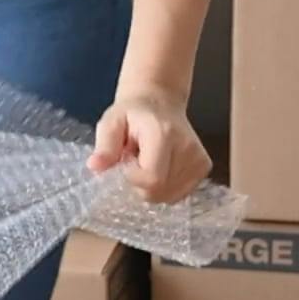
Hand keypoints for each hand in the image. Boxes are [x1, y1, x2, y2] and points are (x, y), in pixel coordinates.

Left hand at [92, 88, 210, 206]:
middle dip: (140, 183)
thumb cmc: (132, 115)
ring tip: (149, 160)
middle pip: (159, 191)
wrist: (159, 103)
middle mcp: (187, 147)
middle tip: (136, 159)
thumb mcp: (111, 123)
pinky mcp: (204, 167)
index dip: (132, 178)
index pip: (152, 179)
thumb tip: (94, 166)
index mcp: (164, 134)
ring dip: (152, 185)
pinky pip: (178, 194)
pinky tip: (161, 166)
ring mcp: (199, 159)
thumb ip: (105, 146)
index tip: (126, 161)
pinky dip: (165, 187)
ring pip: (168, 196)